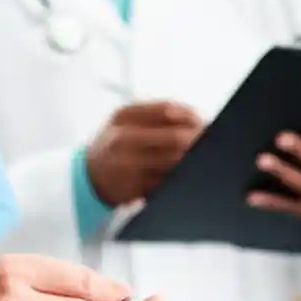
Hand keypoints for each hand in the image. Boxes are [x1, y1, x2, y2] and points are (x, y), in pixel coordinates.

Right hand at [86, 102, 203, 207]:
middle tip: (212, 142)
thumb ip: (155, 112)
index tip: (203, 121)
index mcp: (122, 117)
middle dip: (198, 140)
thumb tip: (194, 116)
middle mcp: (123, 140)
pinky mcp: (134, 190)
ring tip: (203, 158)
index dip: (191, 116)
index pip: (167, 110)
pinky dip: (182, 179)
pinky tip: (187, 175)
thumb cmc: (114, 144)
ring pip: (175, 164)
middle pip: (175, 139)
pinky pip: (168, 183)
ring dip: (193, 161)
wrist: (88, 176)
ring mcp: (128, 167)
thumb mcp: (124, 120)